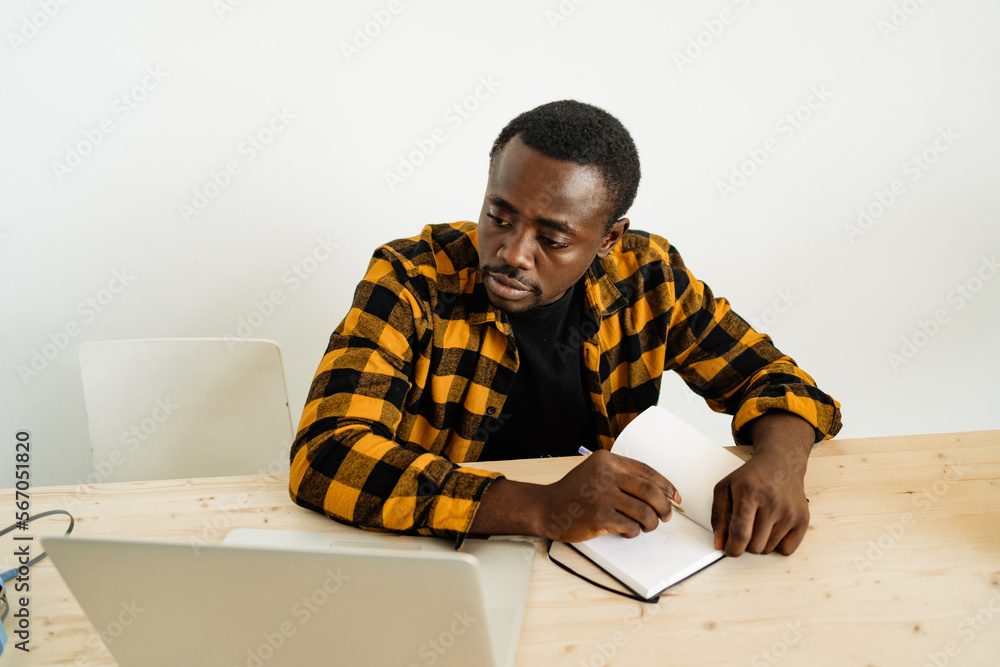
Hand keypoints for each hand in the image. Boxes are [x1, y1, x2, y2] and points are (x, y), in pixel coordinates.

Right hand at [539, 449, 680, 541]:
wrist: (546, 507)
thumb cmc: (573, 492)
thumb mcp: (595, 472)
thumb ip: (621, 476)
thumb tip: (658, 492)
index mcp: (607, 460)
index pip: (646, 471)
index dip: (665, 485)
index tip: (675, 496)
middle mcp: (605, 475)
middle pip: (650, 491)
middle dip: (664, 506)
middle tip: (666, 515)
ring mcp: (602, 496)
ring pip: (644, 511)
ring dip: (651, 522)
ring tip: (647, 526)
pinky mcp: (599, 516)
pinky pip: (630, 526)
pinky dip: (634, 532)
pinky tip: (628, 531)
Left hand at [711, 412, 813, 555]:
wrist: (782, 463)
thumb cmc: (751, 477)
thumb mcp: (725, 488)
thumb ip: (718, 516)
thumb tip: (720, 545)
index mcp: (749, 492)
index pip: (740, 533)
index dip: (732, 548)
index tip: (729, 550)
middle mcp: (772, 502)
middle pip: (754, 546)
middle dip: (745, 543)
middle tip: (745, 528)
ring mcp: (790, 512)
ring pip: (768, 549)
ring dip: (760, 543)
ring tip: (760, 522)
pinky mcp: (803, 519)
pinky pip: (786, 550)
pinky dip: (777, 544)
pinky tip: (774, 527)